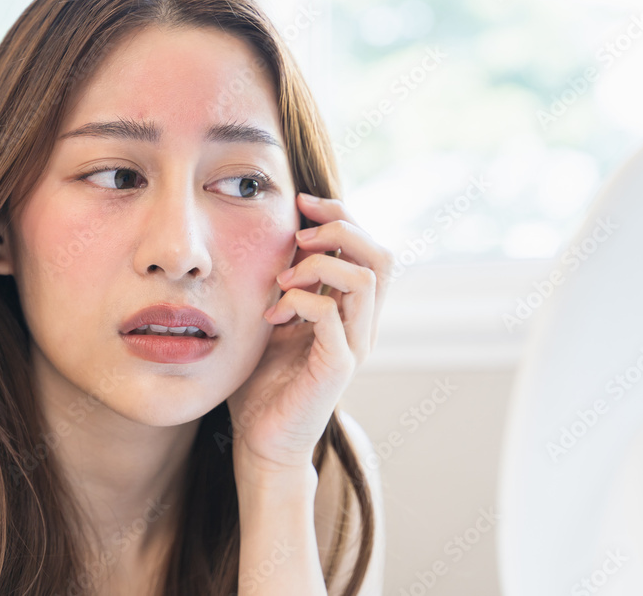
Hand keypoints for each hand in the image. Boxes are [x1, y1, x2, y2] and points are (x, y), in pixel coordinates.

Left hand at [225, 193, 392, 477]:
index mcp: (352, 311)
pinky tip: (273, 314)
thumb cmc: (263, 381)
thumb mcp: (275, 318)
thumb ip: (287, 283)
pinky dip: (300, 300)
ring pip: (364, 279)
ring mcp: (354, 347)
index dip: (342, 215)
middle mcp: (362, 325)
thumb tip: (277, 236)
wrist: (261, 440)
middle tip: (298, 232)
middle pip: (381, 256)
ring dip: (317, 265)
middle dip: (340, 228)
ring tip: (282, 278)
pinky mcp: (337, 368)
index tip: (301, 202)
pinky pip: (331, 315)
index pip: (369, 247)